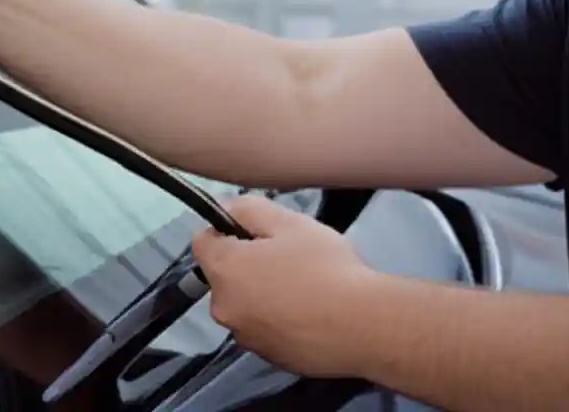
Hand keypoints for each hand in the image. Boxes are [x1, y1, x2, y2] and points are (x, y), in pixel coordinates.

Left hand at [191, 195, 381, 377]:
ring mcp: (245, 338)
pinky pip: (265, 330)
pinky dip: (279, 321)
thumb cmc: (325, 267)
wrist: (365, 326)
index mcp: (223, 270)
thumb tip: (225, 209)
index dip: (227, 231)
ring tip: (305, 290)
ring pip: (245, 304)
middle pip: (224, 276)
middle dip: (247, 265)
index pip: (202, 241)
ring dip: (262, 295)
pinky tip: (311, 317)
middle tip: (289, 259)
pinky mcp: (269, 359)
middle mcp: (223, 308)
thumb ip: (248, 209)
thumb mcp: (288, 222)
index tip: (259, 233)